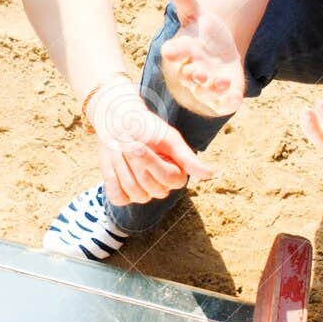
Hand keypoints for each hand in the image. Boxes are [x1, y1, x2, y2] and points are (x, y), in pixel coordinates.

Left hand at [87, 75, 210, 205]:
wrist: (120, 125)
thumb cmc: (149, 128)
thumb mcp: (170, 139)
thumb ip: (188, 159)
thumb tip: (210, 175)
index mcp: (177, 175)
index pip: (168, 178)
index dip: (151, 162)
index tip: (138, 144)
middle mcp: (161, 188)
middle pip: (148, 185)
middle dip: (135, 161)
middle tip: (127, 142)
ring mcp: (142, 194)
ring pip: (132, 190)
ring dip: (122, 166)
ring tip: (120, 148)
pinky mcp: (123, 196)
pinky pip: (118, 196)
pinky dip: (112, 178)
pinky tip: (115, 162)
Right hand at [161, 0, 246, 115]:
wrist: (221, 51)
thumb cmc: (203, 32)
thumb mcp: (195, 12)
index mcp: (180, 52)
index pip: (173, 53)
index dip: (173, 52)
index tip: (173, 50)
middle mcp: (188, 71)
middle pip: (187, 76)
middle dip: (192, 75)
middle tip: (198, 71)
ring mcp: (204, 87)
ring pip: (204, 92)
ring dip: (212, 89)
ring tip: (221, 80)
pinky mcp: (220, 97)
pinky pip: (222, 104)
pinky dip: (228, 103)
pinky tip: (236, 99)